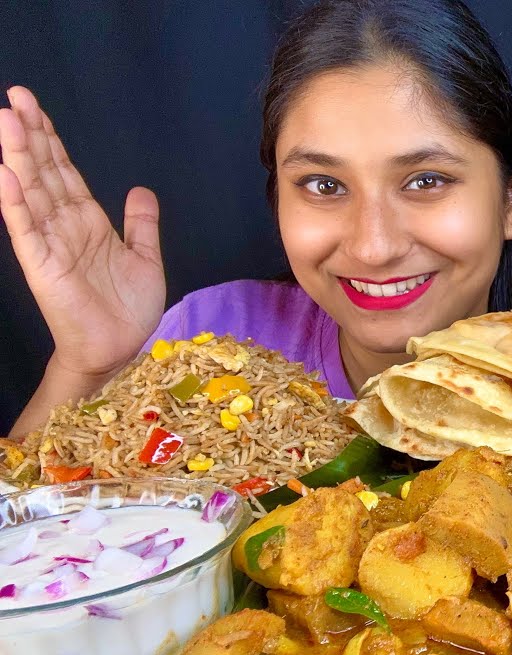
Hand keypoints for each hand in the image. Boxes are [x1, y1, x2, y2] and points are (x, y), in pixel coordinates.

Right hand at [0, 86, 164, 380]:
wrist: (119, 348)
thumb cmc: (127, 308)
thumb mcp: (144, 257)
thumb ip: (141, 224)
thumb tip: (140, 188)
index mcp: (87, 220)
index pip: (63, 170)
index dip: (49, 138)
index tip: (33, 105)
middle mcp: (64, 225)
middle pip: (43, 171)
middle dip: (30, 134)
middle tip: (15, 96)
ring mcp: (50, 243)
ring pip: (32, 191)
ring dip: (18, 156)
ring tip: (5, 120)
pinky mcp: (43, 265)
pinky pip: (26, 229)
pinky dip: (16, 202)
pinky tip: (7, 175)